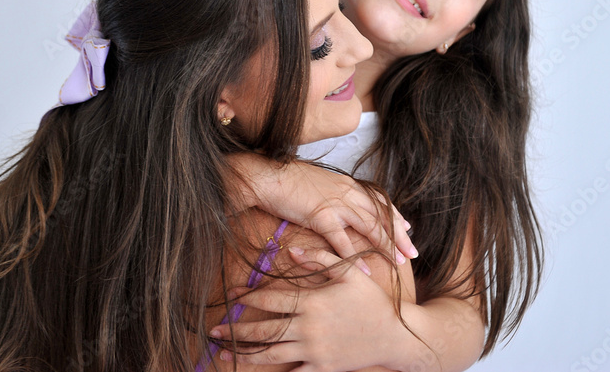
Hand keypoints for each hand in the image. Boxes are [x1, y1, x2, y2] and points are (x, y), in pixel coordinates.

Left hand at [212, 247, 409, 371]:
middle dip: (236, 331)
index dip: (248, 298)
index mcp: (313, 302)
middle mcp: (308, 328)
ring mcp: (314, 351)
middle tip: (214, 331)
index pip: (271, 300)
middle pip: (264, 330)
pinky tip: (255, 371)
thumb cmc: (372, 301)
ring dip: (245, 354)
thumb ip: (320, 258)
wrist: (395, 336)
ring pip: (271, 354)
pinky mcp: (321, 368)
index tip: (232, 297)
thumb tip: (290, 250)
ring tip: (222, 354)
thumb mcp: (350, 272)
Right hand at [229, 153, 417, 272]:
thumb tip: (336, 201)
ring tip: (399, 263)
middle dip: (399, 236)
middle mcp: (347, 192)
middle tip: (412, 253)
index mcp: (347, 184)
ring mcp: (336, 204)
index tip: (407, 228)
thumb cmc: (286, 180)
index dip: (395, 215)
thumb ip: (332, 192)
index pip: (379, 200)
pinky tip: (365, 270)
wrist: (266, 175)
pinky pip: (343, 241)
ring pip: (370, 228)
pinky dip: (355, 257)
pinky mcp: (322, 216)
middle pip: (382, 215)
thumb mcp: (317, 182)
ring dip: (386, 247)